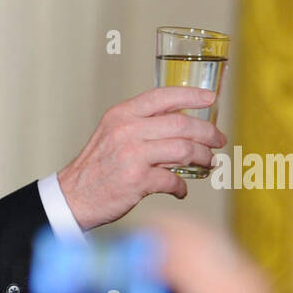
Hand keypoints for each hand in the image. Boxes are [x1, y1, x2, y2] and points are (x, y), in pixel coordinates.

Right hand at [57, 87, 226, 230]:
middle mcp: (127, 130)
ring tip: (208, 163)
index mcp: (122, 114)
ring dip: (202, 157)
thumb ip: (142, 125)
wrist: (73, 197)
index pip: (163, 96)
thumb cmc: (98, 167)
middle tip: (218, 140)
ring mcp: (132, 155)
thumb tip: (181, 123)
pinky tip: (181, 190)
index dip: (191, 95)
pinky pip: (173, 180)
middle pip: (182, 124)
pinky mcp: (137, 180)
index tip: (210, 99)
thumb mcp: (113, 133)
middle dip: (207, 132)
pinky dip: (182, 186)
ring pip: (184, 150)